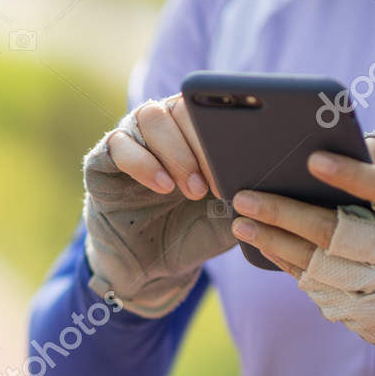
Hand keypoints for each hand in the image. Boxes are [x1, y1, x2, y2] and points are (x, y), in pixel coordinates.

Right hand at [82, 95, 238, 316]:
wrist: (150, 269)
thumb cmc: (191, 233)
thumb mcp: (228, 213)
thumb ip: (246, 188)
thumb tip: (272, 170)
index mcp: (193, 130)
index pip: (209, 106)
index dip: (225, 128)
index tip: (240, 163)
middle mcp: (161, 127)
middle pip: (179, 106)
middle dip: (201, 142)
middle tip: (214, 183)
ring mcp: (130, 141)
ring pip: (150, 117)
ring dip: (175, 151)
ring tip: (191, 189)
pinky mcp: (101, 162)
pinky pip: (118, 145)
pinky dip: (142, 162)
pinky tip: (162, 186)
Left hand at [227, 134, 374, 356]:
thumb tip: (357, 143)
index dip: (350, 176)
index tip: (312, 160)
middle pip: (337, 234)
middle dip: (284, 215)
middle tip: (245, 198)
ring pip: (318, 268)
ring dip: (274, 244)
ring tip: (243, 224)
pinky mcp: (371, 322)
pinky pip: (320, 292)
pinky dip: (292, 268)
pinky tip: (269, 248)